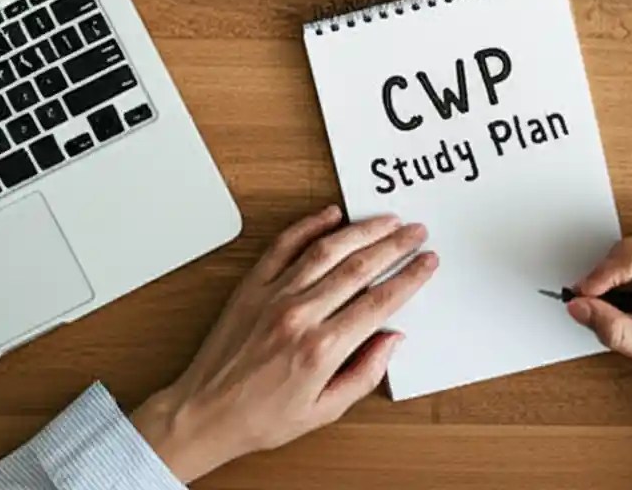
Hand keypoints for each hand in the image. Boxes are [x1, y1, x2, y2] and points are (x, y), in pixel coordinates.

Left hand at [130, 206, 436, 481]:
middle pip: (359, 267)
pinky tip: (330, 215)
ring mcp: (273, 296)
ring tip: (385, 220)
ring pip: (326, 249)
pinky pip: (284, 246)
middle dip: (394, 245)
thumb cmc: (260, 417)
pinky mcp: (251, 286)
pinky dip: (309, 225)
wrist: (204, 412)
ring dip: (362, 230)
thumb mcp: (324, 410)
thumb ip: (365, 374)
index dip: (409, 278)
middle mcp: (299, 316)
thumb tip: (392, 340)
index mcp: (321, 349)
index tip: (427, 262)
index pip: (379, 302)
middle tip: (416, 232)